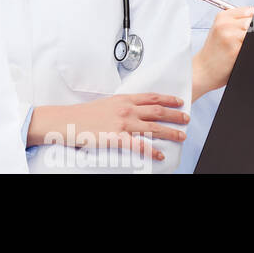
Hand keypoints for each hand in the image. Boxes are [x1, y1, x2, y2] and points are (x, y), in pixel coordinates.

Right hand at [33, 94, 189, 161]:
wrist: (67, 121)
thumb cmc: (83, 114)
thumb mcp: (105, 104)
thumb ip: (121, 106)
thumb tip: (133, 111)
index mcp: (123, 99)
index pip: (151, 97)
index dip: (168, 99)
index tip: (180, 101)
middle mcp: (126, 109)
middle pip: (158, 111)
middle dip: (175, 115)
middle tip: (186, 119)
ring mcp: (123, 124)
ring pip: (154, 128)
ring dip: (171, 132)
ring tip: (182, 136)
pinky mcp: (117, 138)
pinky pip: (140, 146)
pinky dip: (152, 151)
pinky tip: (160, 155)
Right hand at [192, 6, 253, 98]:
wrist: (203, 69)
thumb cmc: (215, 51)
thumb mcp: (222, 30)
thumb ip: (240, 21)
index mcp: (223, 16)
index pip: (252, 10)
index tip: (253, 28)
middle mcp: (225, 24)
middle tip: (245, 40)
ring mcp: (230, 36)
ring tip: (243, 47)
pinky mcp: (235, 49)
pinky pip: (253, 44)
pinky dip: (253, 48)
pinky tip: (242, 53)